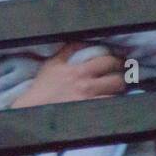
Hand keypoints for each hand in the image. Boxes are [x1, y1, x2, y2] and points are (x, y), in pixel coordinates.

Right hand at [10, 43, 125, 108]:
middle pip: (116, 77)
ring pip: (116, 92)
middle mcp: (85, 84)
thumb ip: (69, 50)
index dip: (116, 60)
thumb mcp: (53, 64)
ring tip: (117, 90)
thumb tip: (82, 41)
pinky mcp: (89, 113)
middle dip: (121, 75)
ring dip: (119, 90)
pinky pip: (110, 106)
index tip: (119, 62)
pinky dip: (113, 104)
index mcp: (78, 70)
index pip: (106, 60)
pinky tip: (112, 103)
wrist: (32, 110)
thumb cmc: (42, 88)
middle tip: (122, 76)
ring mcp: (89, 101)